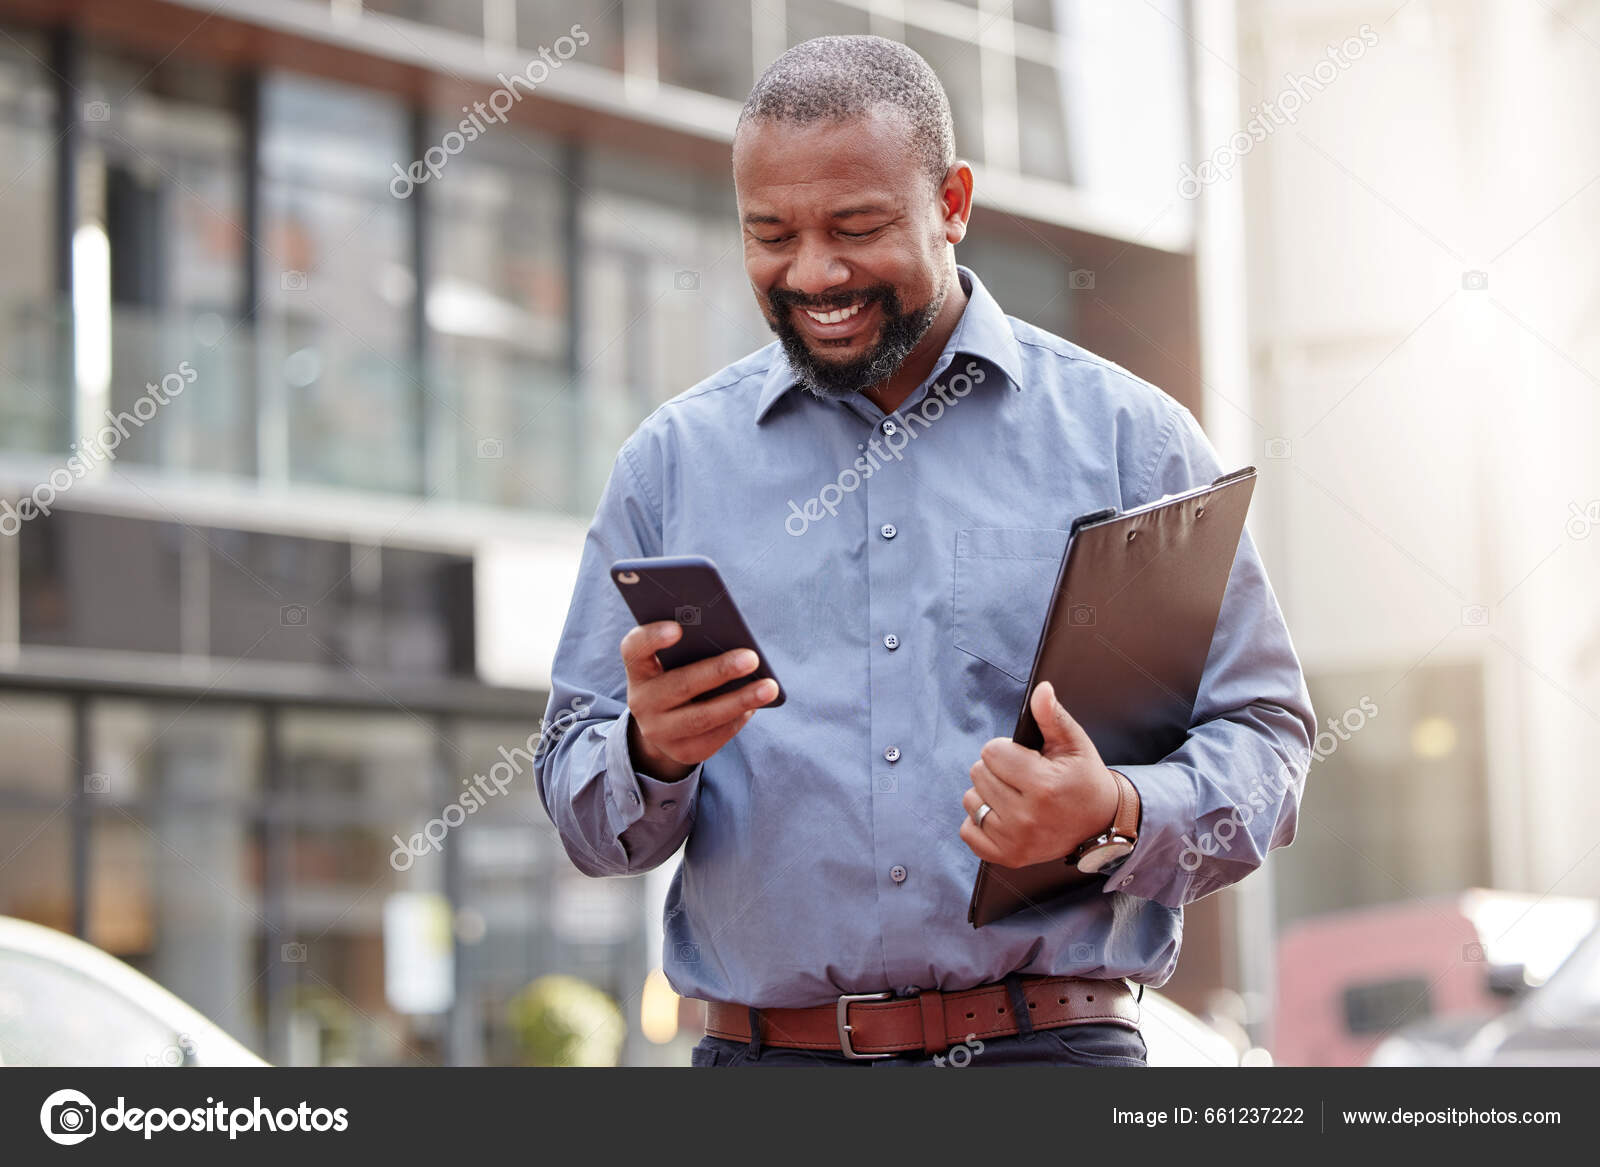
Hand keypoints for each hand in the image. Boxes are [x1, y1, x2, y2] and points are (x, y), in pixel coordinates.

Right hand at [621, 621, 778, 780]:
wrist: (666, 725)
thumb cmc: (679, 676)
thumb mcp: (676, 661)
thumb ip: (693, 647)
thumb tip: (735, 642)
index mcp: (639, 669)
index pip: (634, 649)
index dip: (652, 638)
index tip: (678, 628)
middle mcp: (641, 701)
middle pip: (681, 685)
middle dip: (719, 671)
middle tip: (752, 658)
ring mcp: (659, 731)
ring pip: (702, 717)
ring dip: (740, 700)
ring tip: (769, 687)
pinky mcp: (682, 752)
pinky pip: (715, 737)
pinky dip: (737, 719)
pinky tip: (755, 706)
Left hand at [959, 681, 1122, 867]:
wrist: (1099, 823)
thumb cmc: (1083, 778)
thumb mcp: (1074, 744)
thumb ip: (1052, 716)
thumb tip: (1041, 690)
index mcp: (1043, 785)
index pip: (991, 752)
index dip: (1006, 750)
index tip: (1027, 759)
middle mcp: (1027, 817)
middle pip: (978, 773)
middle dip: (997, 770)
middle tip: (1022, 778)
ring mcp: (1015, 841)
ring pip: (970, 800)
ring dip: (987, 794)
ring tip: (1015, 796)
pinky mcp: (1007, 857)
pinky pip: (968, 831)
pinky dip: (979, 822)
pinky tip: (1004, 816)